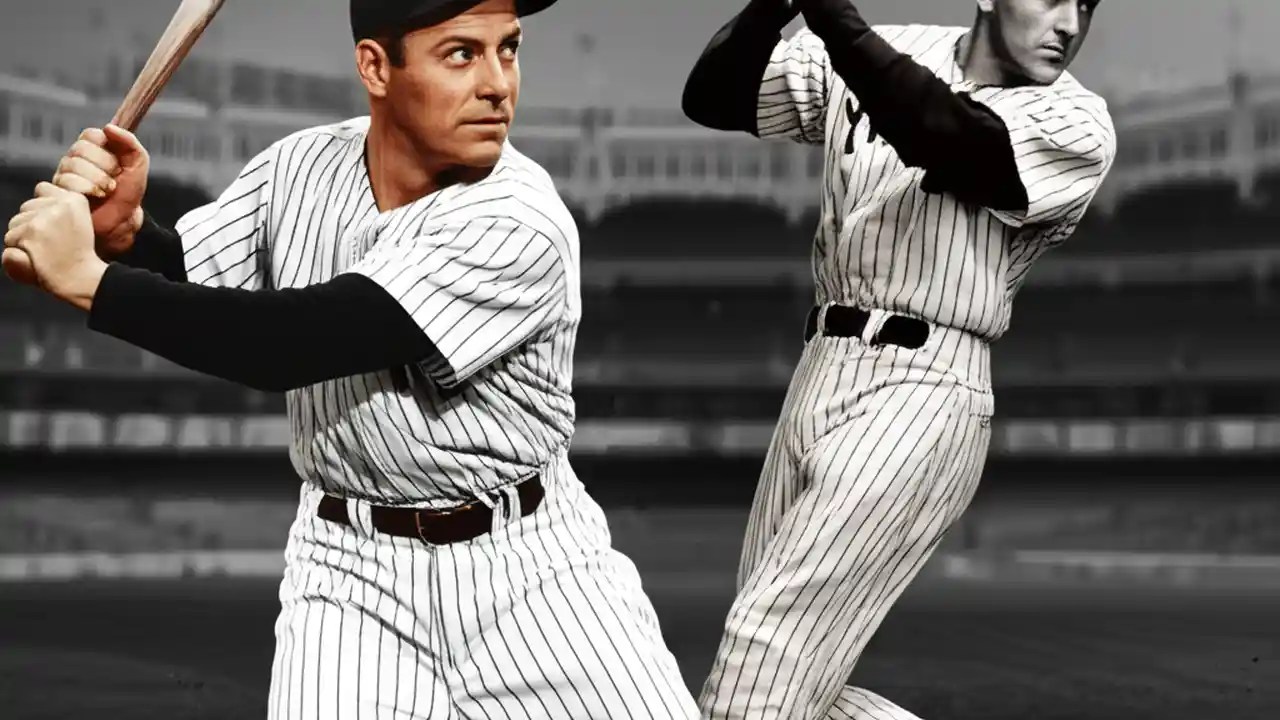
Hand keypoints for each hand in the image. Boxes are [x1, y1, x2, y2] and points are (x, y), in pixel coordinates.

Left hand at [4, 182, 107, 309]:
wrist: (82, 279)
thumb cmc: (79, 255)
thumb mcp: (81, 221)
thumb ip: (60, 206)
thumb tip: (40, 191)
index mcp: (74, 199)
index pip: (43, 189)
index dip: (45, 209)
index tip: (60, 227)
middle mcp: (59, 204)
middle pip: (26, 207)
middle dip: (32, 224)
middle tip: (53, 243)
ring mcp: (43, 218)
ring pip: (15, 222)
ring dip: (23, 238)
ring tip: (45, 251)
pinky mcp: (30, 233)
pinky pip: (10, 240)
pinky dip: (18, 252)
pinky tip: (38, 258)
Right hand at [50, 124, 149, 259]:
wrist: (120, 224)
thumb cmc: (126, 195)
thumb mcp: (138, 166)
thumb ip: (130, 144)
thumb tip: (109, 127)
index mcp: (92, 151)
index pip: (91, 135)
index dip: (106, 149)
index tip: (117, 165)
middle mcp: (74, 160)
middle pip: (80, 149)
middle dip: (104, 167)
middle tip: (112, 182)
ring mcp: (62, 175)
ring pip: (72, 165)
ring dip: (96, 181)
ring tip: (105, 193)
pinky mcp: (55, 191)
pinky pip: (65, 182)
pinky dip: (84, 191)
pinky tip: (90, 200)